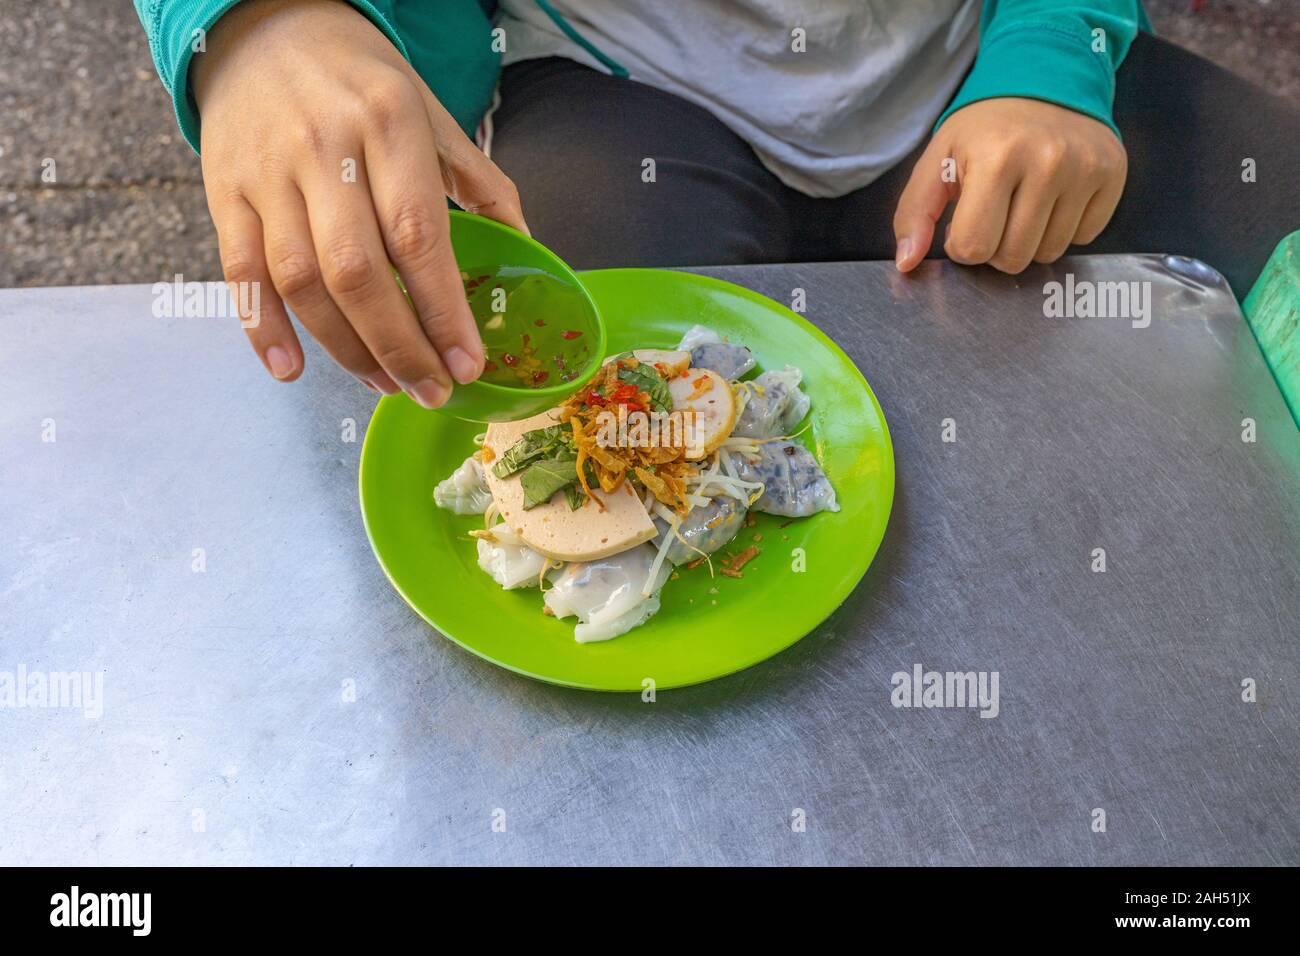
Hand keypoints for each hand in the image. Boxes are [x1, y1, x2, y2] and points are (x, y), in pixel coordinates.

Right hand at [192, 0, 526, 404]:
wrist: (265, 22)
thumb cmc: (361, 80)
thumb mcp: (431, 112)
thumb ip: (480, 182)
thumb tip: (528, 250)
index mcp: (388, 123)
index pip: (419, 235)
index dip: (444, 311)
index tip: (468, 363)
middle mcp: (323, 148)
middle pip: (358, 272)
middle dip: (400, 346)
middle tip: (431, 390)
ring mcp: (266, 171)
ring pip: (301, 281)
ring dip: (345, 348)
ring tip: (384, 383)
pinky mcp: (222, 190)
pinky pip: (239, 273)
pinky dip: (263, 329)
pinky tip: (293, 370)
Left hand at [893, 97, 1125, 274]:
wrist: (1045, 80)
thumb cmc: (985, 128)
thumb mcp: (938, 160)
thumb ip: (914, 213)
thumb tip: (906, 263)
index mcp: (996, 158)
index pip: (974, 248)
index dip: (963, 244)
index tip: (966, 219)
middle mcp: (1048, 162)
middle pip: (1013, 258)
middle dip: (996, 247)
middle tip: (995, 212)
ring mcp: (1085, 168)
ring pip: (1049, 254)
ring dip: (1030, 240)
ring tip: (1023, 203)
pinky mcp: (1113, 174)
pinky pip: (1083, 238)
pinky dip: (1064, 228)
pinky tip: (1054, 197)